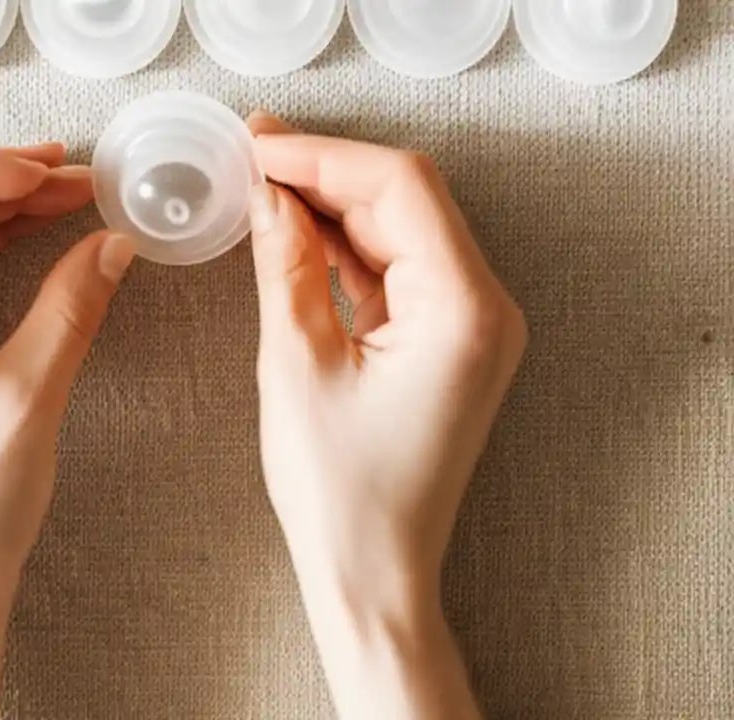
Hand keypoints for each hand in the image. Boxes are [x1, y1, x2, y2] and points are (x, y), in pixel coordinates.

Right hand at [246, 113, 526, 718]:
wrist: (372, 571)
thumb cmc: (341, 492)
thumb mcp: (297, 364)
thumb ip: (286, 265)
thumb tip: (266, 196)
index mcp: (465, 310)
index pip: (400, 189)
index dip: (322, 156)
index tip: (259, 145)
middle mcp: (484, 308)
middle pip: (405, 200)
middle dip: (326, 172)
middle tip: (252, 154)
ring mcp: (468, 325)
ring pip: (399, 230)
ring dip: (332, 205)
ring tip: (262, 184)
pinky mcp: (444, 342)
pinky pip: (395, 270)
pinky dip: (345, 248)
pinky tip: (293, 230)